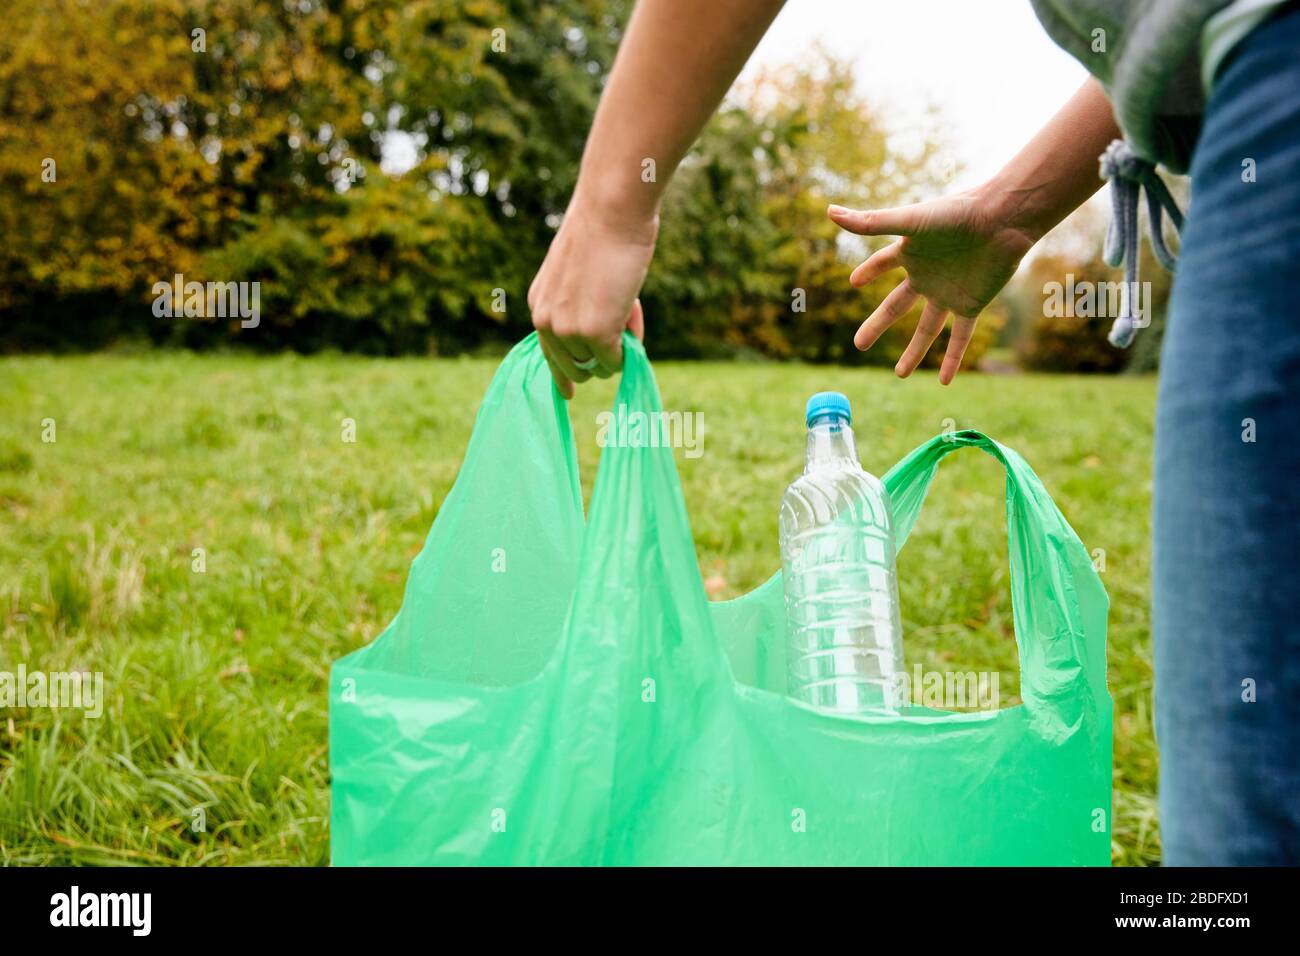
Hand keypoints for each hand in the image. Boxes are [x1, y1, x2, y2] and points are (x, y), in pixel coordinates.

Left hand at [528, 197, 656, 398]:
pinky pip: (617, 361)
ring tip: (625, 302)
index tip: (568, 394)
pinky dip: (630, 346)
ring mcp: (569, 331)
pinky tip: (631, 311)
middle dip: (602, 356)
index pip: (547, 352)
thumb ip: (586, 308)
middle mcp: (547, 322)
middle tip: (622, 319)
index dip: (561, 374)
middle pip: (577, 367)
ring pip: (600, 366)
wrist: (610, 212)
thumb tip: (615, 346)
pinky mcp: (595, 335)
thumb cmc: (603, 232)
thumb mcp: (581, 276)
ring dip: (619, 346)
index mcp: (539, 305)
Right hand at [828, 188, 1036, 383]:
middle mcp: (927, 276)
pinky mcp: (971, 305)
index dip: (869, 272)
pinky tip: (944, 381)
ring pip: (927, 330)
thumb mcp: (909, 221)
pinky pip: (960, 338)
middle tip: (858, 345)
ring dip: (914, 353)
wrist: (1004, 220)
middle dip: (877, 326)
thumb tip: (829, 212)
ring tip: (900, 375)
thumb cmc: (956, 213)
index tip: (854, 282)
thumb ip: (870, 223)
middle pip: (896, 307)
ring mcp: (948, 293)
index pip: (882, 264)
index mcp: (911, 253)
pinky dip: (952, 359)